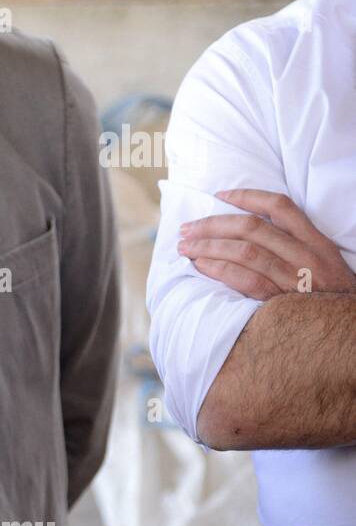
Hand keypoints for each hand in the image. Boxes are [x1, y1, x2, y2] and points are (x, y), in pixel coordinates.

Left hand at [177, 189, 355, 300]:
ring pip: (244, 251)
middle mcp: (306, 255)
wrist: (345, 330)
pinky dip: (219, 270)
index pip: (280, 206)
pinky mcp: (281, 301)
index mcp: (315, 241)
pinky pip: (245, 280)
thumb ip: (294, 245)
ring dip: (208, 247)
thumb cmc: (328, 296)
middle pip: (252, 227)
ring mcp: (294, 278)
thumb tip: (246, 232)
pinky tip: (201, 267)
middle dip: (213, 225)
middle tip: (187, 228)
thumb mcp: (322, 263)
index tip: (219, 195)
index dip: (247, 196)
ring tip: (186, 247)